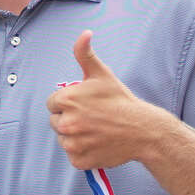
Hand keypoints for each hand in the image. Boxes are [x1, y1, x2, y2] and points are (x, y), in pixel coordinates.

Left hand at [46, 30, 164, 169]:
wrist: (142, 130)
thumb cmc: (121, 101)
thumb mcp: (102, 74)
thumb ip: (85, 54)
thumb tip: (84, 34)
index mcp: (66, 100)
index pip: (52, 103)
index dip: (67, 103)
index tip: (84, 104)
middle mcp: (65, 123)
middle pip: (56, 122)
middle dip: (69, 118)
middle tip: (92, 117)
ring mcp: (72, 144)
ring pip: (63, 139)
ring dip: (75, 136)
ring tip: (95, 130)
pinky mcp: (79, 160)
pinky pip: (73, 155)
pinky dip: (82, 151)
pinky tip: (97, 143)